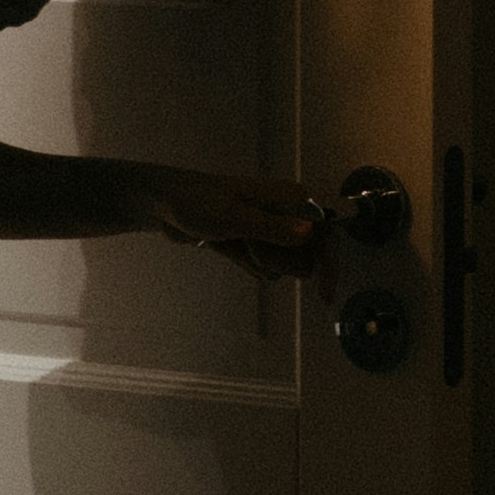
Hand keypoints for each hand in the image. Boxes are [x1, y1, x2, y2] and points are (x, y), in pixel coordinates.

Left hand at [138, 161, 328, 276]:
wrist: (164, 204)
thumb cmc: (196, 202)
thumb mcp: (234, 217)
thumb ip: (272, 227)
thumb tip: (310, 232)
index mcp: (290, 198)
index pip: (326, 233)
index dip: (329, 263)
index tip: (324, 295)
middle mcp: (286, 212)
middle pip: (306, 256)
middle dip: (277, 259)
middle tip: (247, 241)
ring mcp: (270, 229)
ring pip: (284, 265)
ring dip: (259, 262)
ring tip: (234, 241)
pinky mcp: (255, 242)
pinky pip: (265, 268)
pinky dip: (248, 264)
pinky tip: (228, 248)